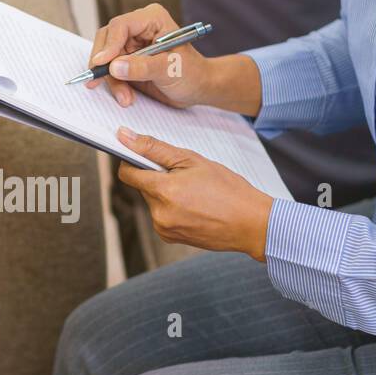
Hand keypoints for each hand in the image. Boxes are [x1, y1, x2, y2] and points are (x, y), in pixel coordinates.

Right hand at [87, 3, 213, 107]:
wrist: (197, 88)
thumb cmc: (192, 74)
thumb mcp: (170, 69)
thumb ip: (143, 67)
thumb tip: (115, 67)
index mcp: (152, 19)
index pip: (121, 26)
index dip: (109, 44)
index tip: (101, 64)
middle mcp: (138, 28)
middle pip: (107, 40)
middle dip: (105, 64)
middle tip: (98, 81)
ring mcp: (131, 45)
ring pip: (106, 59)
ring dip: (112, 80)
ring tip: (126, 98)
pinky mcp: (127, 61)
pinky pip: (111, 71)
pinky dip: (115, 85)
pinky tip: (126, 96)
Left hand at [115, 127, 273, 260]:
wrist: (250, 223)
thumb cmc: (228, 189)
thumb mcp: (193, 160)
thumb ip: (155, 149)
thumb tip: (125, 137)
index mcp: (163, 191)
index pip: (128, 173)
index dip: (133, 161)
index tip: (144, 156)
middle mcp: (159, 213)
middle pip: (143, 187)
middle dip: (158, 177)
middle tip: (186, 175)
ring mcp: (163, 228)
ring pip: (153, 201)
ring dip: (166, 194)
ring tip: (194, 193)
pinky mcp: (170, 238)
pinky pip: (162, 216)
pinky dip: (172, 209)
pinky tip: (194, 207)